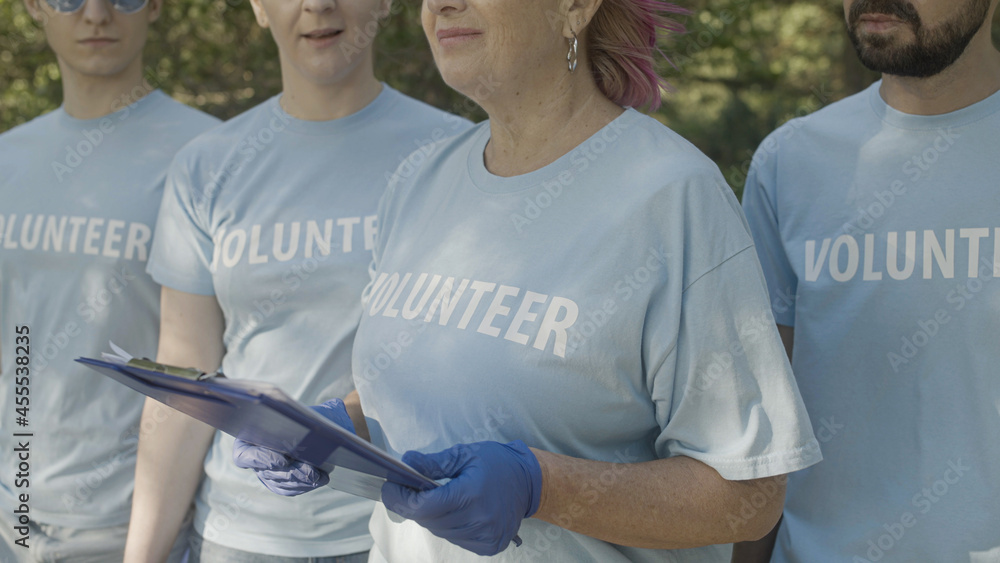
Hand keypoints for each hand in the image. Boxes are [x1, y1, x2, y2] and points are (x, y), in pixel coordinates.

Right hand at [232, 398, 355, 495]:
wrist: (318, 427)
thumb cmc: (305, 416)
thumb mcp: (303, 413)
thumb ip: (300, 418)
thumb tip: (308, 428)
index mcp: (250, 436)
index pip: (243, 455)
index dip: (260, 460)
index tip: (283, 460)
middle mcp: (254, 457)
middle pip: (266, 472)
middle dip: (290, 473)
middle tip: (309, 471)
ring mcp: (265, 472)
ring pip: (279, 483)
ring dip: (299, 481)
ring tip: (317, 475)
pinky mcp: (279, 482)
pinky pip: (288, 489)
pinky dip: (304, 485)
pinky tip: (319, 479)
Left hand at [380, 440, 541, 555]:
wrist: (530, 482)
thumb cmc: (497, 463)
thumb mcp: (464, 454)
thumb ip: (433, 463)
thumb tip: (405, 463)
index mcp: (472, 493)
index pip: (424, 507)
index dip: (400, 499)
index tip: (388, 488)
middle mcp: (480, 519)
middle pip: (429, 520)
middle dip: (413, 504)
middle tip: (408, 489)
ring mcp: (486, 536)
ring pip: (440, 531)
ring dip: (432, 516)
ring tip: (437, 498)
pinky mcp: (489, 545)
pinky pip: (456, 539)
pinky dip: (448, 526)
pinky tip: (455, 511)